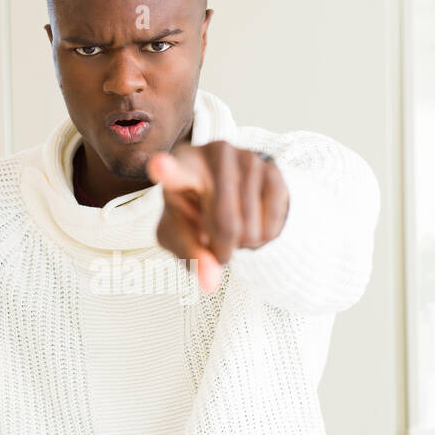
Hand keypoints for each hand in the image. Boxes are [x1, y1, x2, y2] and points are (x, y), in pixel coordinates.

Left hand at [147, 140, 289, 293]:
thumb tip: (211, 282)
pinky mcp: (274, 170)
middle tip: (217, 247)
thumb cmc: (194, 215)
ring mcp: (249, 158)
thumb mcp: (182, 236)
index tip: (159, 165)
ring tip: (234, 226)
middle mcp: (215, 152)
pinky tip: (254, 221)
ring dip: (243, 243)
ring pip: (250, 229)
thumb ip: (191, 257)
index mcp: (182, 165)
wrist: (232, 194)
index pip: (174, 171)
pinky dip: (262, 237)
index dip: (167, 170)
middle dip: (222, 249)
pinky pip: (271, 225)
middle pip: (224, 223)